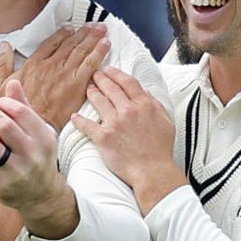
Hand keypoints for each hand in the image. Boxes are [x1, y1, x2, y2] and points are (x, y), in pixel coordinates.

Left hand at [0, 72, 67, 226]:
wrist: (42, 196)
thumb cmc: (37, 158)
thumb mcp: (38, 133)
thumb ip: (25, 108)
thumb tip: (13, 82)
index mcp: (43, 137)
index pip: (20, 111)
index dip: (3, 103)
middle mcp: (33, 154)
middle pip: (4, 125)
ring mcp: (18, 170)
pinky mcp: (3, 184)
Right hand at [7, 24, 107, 131]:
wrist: (32, 124)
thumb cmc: (18, 108)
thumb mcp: (2, 85)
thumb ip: (4, 63)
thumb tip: (5, 45)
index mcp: (35, 63)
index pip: (52, 43)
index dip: (63, 34)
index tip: (70, 29)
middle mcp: (51, 64)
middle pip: (70, 44)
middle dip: (83, 33)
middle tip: (94, 25)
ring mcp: (65, 73)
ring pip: (82, 50)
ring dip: (93, 38)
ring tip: (102, 29)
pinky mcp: (77, 84)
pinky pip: (90, 63)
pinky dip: (99, 52)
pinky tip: (106, 45)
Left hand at [72, 67, 182, 209]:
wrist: (152, 170)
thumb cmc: (160, 149)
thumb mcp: (165, 121)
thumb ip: (155, 104)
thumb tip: (145, 93)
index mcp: (144, 105)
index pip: (127, 82)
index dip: (116, 74)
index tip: (109, 70)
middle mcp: (128, 110)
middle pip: (111, 88)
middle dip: (101, 79)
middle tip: (95, 75)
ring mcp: (114, 123)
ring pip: (98, 101)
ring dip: (91, 93)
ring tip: (87, 89)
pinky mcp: (103, 137)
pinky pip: (87, 125)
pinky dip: (79, 120)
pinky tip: (74, 117)